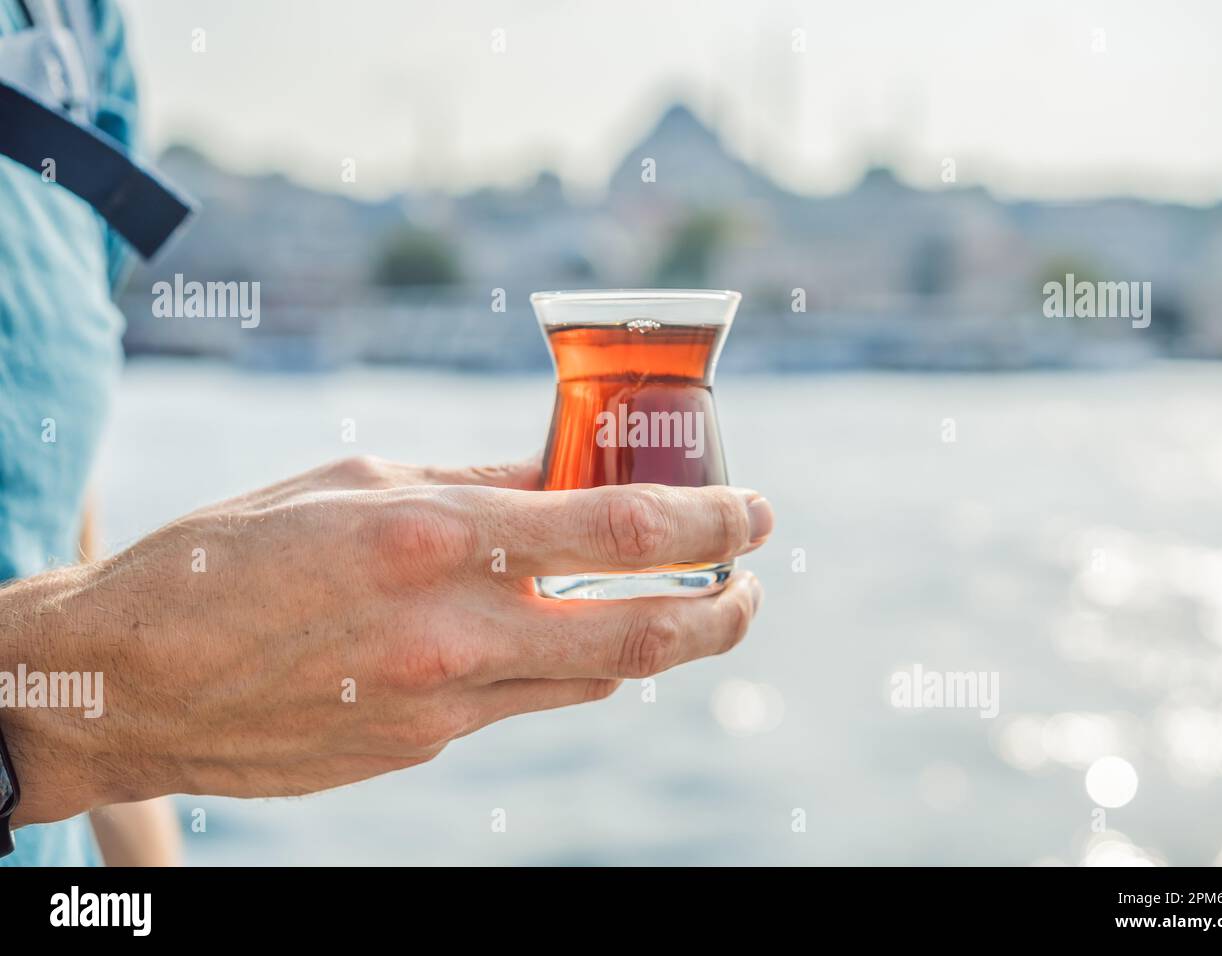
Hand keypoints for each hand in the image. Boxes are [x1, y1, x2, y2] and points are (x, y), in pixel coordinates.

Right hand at [2, 455, 772, 824]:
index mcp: (436, 539)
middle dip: (721, 610)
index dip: (708, 522)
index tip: (756, 512)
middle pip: (642, 632)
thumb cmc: (230, 554)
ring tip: (679, 603)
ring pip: (596, 678)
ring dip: (655, 642)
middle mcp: (455, 632)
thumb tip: (561, 474)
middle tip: (753, 585)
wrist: (135, 682)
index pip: (618, 531)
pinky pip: (528, 704)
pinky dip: (572, 667)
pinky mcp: (425, 749)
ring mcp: (444, 706)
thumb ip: (474, 482)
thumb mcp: (353, 479)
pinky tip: (568, 635)